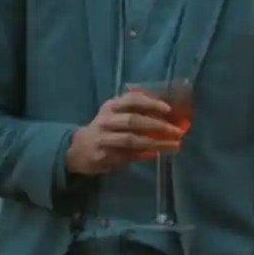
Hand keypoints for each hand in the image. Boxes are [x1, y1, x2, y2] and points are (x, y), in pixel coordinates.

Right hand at [65, 91, 183, 175]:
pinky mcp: (103, 155)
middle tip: (177, 131)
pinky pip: (128, 155)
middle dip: (157, 125)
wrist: (77, 150)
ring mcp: (103, 138)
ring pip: (132, 140)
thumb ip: (137, 112)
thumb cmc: (105, 130)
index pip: (132, 99)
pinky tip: (157, 155)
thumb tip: (169, 116)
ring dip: (156, 143)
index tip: (168, 109)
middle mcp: (106, 120)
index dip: (151, 103)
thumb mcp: (116, 115)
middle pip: (133, 120)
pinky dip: (144, 155)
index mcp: (111, 106)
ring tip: (174, 145)